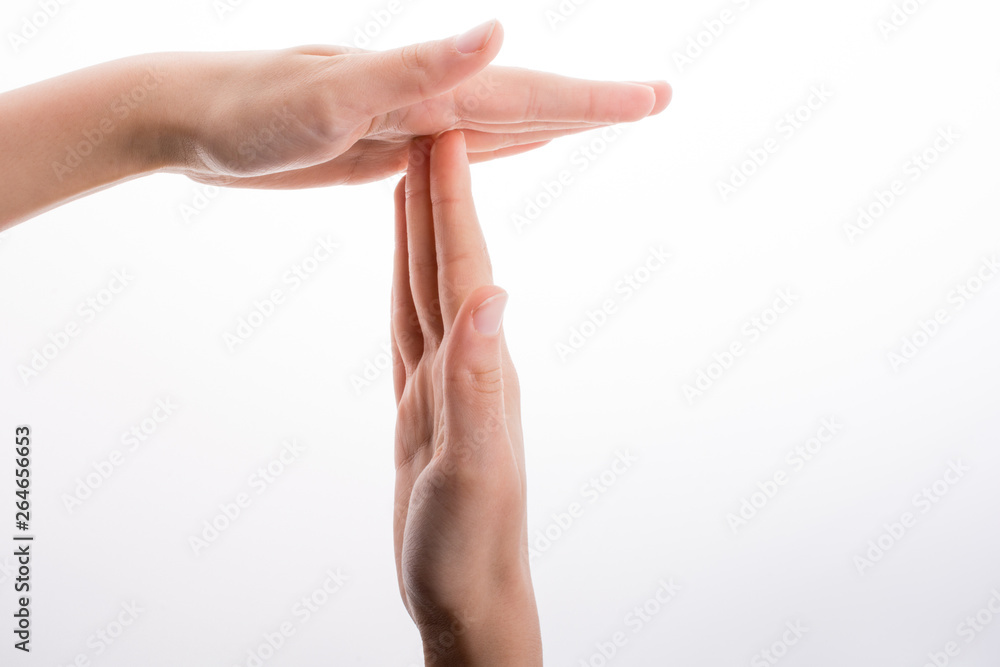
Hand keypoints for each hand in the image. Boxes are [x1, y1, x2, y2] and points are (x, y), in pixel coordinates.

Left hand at [167, 20, 669, 186]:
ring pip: (501, 121)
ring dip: (554, 119)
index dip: (597, 99)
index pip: (532, 91)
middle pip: (531, 100)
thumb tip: (499, 31)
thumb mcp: (331, 95)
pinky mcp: (386, 144)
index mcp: (427, 88)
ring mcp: (409, 121)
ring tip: (600, 116)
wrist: (188, 119)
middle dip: (594, 105)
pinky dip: (499, 144)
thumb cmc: (248, 112)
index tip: (658, 97)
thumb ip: (416, 67)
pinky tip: (516, 143)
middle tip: (654, 100)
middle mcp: (428, 97)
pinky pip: (460, 145)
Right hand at [391, 130, 539, 664]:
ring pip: (429, 291)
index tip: (443, 136)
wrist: (471, 594)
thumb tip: (493, 293)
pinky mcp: (425, 408)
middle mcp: (469, 365)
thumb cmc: (471, 543)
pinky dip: (408, 292)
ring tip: (410, 184)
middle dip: (437, 196)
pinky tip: (407, 275)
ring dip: (422, 235)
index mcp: (480, 369)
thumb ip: (479, 383)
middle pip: (447, 264)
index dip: (451, 202)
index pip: (464, 269)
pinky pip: (413, 332)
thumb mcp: (472, 467)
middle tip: (427, 129)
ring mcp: (447, 385)